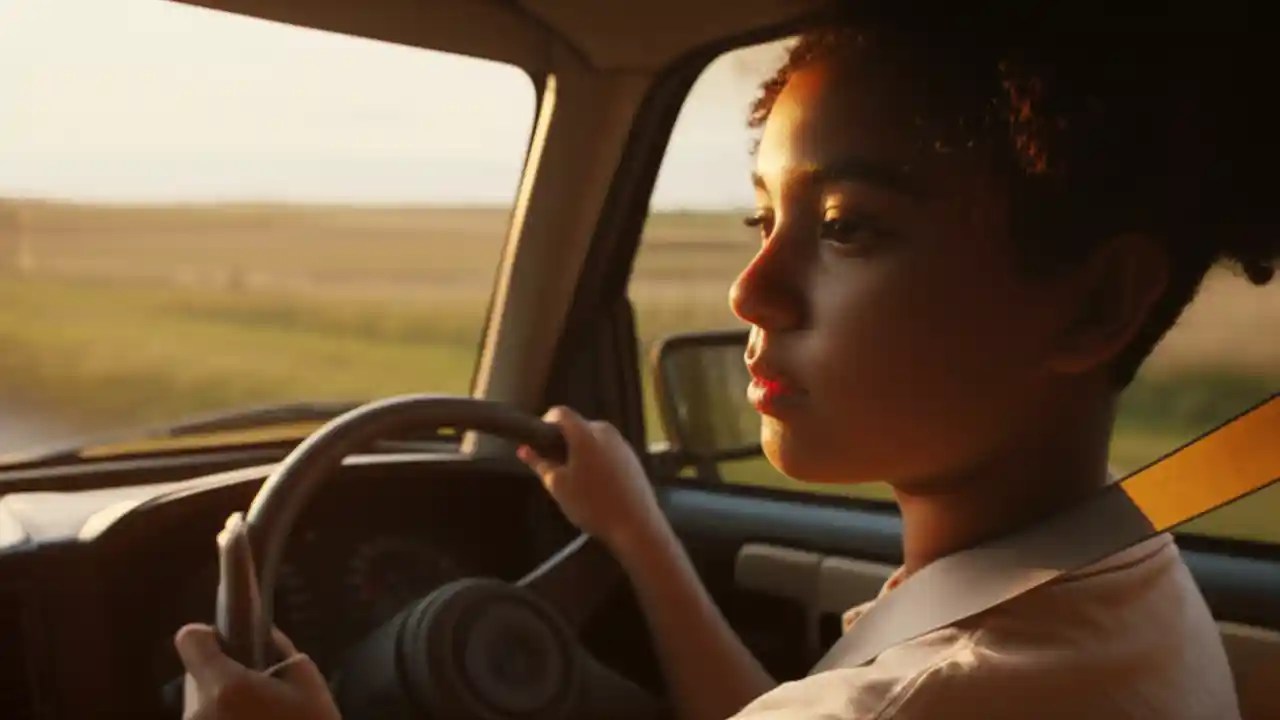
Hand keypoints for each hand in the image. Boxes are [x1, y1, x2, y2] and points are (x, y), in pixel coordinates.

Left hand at [174, 623, 341, 719]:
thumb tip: (263, 634)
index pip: (190, 640)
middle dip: (221, 679)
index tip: (230, 645)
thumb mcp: (309, 685)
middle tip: (258, 695)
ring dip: (220, 709)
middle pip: (196, 678)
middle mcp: (197, 713)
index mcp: (224, 687)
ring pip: (200, 708)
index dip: (209, 637)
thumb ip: (281, 651)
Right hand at [518, 406, 665, 557]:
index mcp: (585, 433)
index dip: (545, 423)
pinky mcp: (633, 457)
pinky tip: (597, 484)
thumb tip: (523, 449)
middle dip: (564, 441)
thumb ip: (539, 463)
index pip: (560, 413)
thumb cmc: (591, 504)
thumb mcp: (558, 486)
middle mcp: (605, 431)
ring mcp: (622, 443)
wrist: (636, 525)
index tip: (539, 442)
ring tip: (576, 478)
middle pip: (578, 426)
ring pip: (594, 439)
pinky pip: (608, 450)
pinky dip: (597, 459)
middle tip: (555, 466)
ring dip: (581, 451)